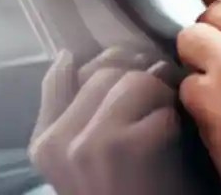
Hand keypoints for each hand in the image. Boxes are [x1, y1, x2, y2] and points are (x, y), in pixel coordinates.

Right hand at [30, 48, 210, 194]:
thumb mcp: (75, 162)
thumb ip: (65, 112)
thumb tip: (67, 58)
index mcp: (43, 144)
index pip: (67, 71)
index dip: (108, 63)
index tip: (130, 69)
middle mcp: (59, 142)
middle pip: (104, 71)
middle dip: (140, 75)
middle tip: (160, 92)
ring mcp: (89, 144)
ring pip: (134, 81)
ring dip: (161, 95)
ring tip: (167, 114)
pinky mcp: (126, 149)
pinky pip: (160, 109)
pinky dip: (176, 123)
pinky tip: (174, 143)